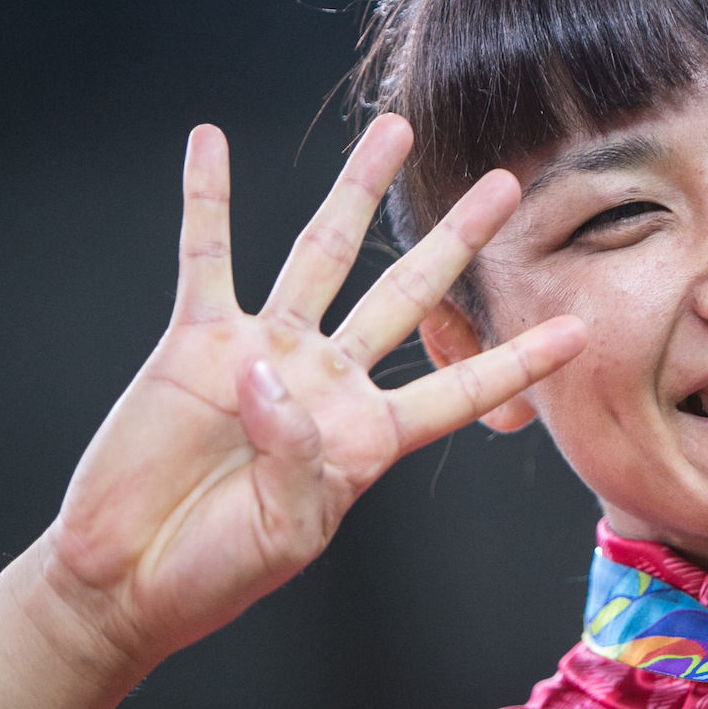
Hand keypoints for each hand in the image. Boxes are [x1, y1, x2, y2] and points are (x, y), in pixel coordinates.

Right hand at [48, 115, 584, 672]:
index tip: (577, 328)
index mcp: (370, 436)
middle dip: (458, 240)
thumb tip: (269, 373)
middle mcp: (329, 381)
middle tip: (508, 184)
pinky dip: (205, 198)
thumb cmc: (219, 570)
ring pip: (323, 254)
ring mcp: (264, 352)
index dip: (518, 361)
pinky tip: (208, 140)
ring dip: (356, 191)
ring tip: (396, 132)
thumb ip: (299, 458)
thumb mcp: (286, 532)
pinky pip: (204, 255)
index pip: (462, 389)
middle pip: (408, 293)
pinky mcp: (195, 342)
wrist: (130, 577)